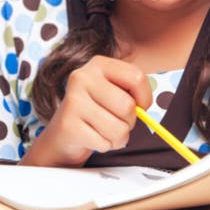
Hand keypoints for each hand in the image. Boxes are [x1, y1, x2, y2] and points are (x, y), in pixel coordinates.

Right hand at [22, 55, 151, 166]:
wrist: (64, 133)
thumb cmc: (97, 111)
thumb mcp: (115, 92)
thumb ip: (133, 94)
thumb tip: (144, 109)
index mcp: (99, 64)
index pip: (136, 77)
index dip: (145, 97)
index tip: (139, 106)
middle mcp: (82, 77)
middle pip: (128, 106)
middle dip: (129, 121)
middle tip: (116, 120)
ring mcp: (73, 100)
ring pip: (118, 129)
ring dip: (117, 137)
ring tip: (103, 130)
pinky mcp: (68, 124)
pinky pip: (104, 143)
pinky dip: (104, 146)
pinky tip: (92, 137)